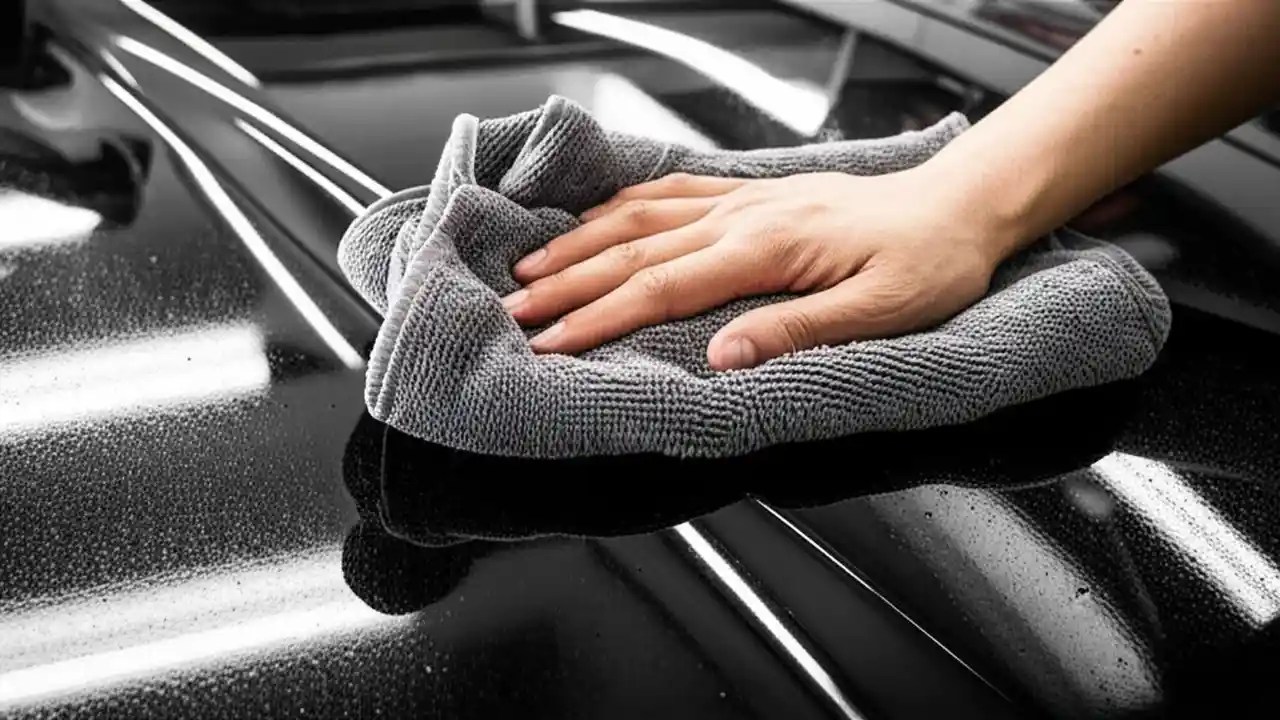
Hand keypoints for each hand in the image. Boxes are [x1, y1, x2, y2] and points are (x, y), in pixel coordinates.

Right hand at [502, 167, 1016, 369]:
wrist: (962, 205)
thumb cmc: (931, 262)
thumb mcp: (882, 311)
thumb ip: (799, 330)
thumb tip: (722, 356)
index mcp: (768, 248)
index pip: (662, 287)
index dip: (599, 317)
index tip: (551, 343)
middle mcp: (744, 215)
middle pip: (634, 250)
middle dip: (568, 281)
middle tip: (513, 307)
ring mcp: (744, 198)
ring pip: (642, 215)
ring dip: (582, 240)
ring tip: (531, 263)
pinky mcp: (752, 193)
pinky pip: (672, 190)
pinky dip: (623, 204)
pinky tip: (596, 218)